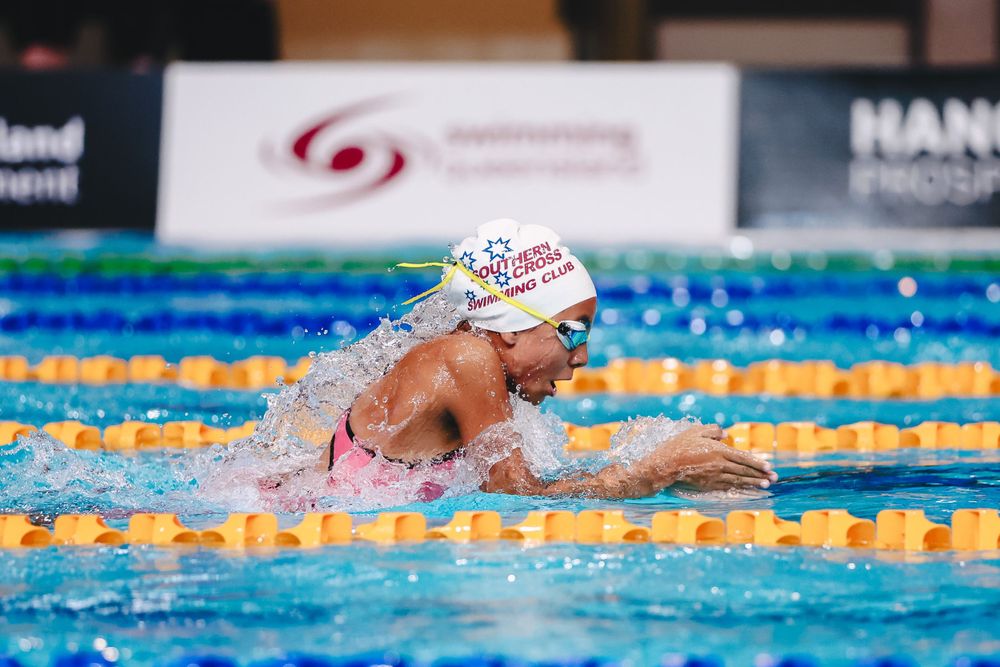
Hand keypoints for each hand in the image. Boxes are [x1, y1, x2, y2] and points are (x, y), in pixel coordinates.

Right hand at [636, 424, 777, 491]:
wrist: (666, 465)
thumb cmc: (679, 446)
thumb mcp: (695, 431)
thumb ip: (712, 430)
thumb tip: (725, 434)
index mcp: (718, 450)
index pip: (743, 457)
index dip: (757, 463)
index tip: (769, 466)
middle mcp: (720, 464)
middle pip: (744, 470)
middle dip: (761, 474)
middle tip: (774, 478)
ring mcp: (714, 476)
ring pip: (738, 480)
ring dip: (753, 483)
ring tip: (766, 486)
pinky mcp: (708, 484)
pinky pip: (727, 486)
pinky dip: (739, 487)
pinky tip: (746, 489)